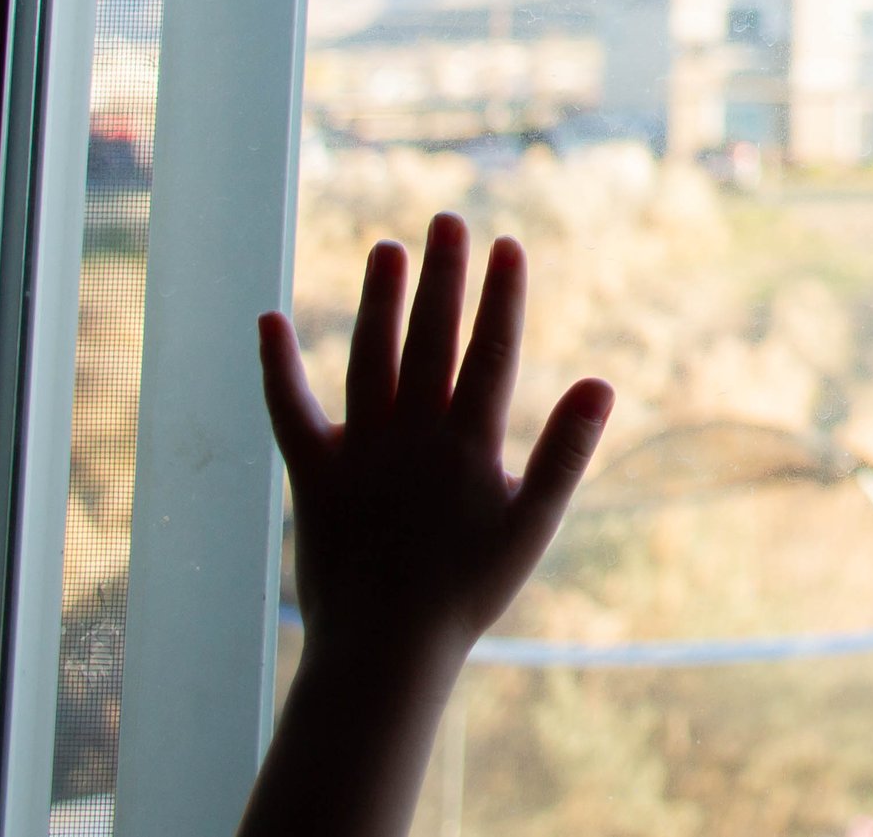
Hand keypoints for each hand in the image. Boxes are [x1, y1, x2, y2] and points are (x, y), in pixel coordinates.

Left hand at [238, 213, 611, 836]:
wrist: (383, 651)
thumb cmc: (467, 591)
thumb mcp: (532, 524)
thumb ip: (566, 450)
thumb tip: (602, 381)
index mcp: (468, 445)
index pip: (491, 352)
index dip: (502, 297)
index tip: (508, 245)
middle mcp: (412, 434)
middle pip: (430, 339)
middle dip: (441, 277)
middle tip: (447, 221)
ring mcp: (359, 449)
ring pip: (370, 358)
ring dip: (378, 300)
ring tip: (388, 248)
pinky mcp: (312, 471)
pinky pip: (289, 410)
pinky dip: (276, 366)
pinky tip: (270, 319)